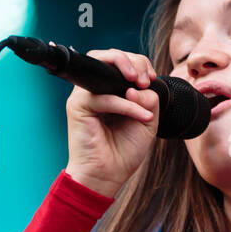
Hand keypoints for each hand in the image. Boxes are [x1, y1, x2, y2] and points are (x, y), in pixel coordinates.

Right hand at [64, 48, 160, 196]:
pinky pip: (104, 97)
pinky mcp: (78, 107)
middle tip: (147, 79)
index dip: (139, 63)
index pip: (120, 62)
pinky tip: (142, 117)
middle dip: (133, 61)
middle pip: (108, 56)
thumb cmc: (123, 151)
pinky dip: (127, 105)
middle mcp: (94, 90)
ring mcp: (84, 96)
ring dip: (127, 71)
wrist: (108, 175)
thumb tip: (139, 87)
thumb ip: (149, 100)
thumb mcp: (146, 121)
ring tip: (144, 86)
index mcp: (109, 91)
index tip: (152, 79)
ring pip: (102, 67)